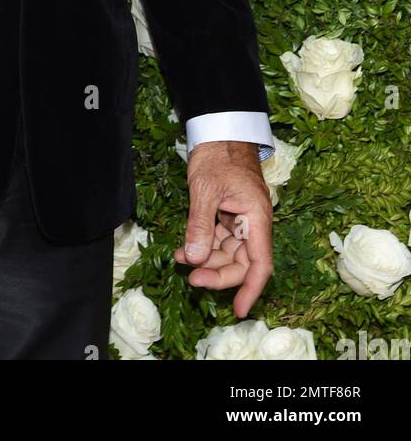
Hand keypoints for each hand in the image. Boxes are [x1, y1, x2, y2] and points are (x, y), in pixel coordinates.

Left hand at [174, 140, 272, 318]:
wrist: (218, 131)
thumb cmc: (218, 155)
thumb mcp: (205, 190)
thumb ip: (200, 225)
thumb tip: (195, 259)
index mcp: (257, 218)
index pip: (260, 264)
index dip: (251, 289)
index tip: (240, 310)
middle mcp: (253, 223)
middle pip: (242, 262)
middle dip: (218, 274)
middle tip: (192, 279)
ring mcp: (241, 220)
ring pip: (228, 252)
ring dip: (207, 260)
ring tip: (180, 260)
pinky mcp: (228, 215)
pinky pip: (219, 239)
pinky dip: (203, 245)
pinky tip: (184, 250)